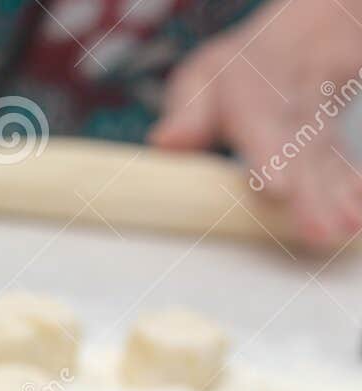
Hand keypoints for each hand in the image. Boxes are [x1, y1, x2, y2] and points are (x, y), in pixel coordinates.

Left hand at [150, 0, 361, 250]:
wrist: (300, 44)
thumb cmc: (237, 76)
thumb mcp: (202, 77)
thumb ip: (188, 111)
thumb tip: (165, 141)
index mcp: (251, 89)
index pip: (262, 119)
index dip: (270, 154)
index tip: (277, 188)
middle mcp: (292, 105)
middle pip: (302, 148)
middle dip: (310, 192)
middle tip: (318, 230)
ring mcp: (318, 123)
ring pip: (327, 159)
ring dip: (336, 197)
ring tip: (345, 228)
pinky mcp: (334, 142)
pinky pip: (343, 164)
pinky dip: (352, 190)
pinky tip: (357, 217)